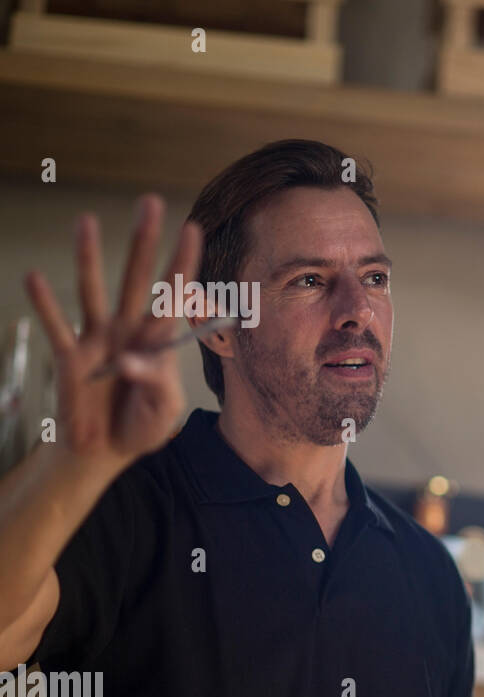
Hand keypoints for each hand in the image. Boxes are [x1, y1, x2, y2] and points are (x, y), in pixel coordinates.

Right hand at [24, 195, 201, 472]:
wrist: (107, 450)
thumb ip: (156, 383)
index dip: (184, 264)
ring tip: (86, 221)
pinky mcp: (70, 357)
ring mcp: (97, 339)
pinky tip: (34, 278)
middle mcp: (128, 329)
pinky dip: (45, 306)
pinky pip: (57, 327)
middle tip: (149, 203)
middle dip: (143, 243)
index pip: (174, 295)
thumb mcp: (165, 409)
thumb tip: (130, 361)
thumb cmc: (143, 423)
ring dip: (89, 258)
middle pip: (136, 279)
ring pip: (94, 292)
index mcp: (158, 340)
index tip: (193, 229)